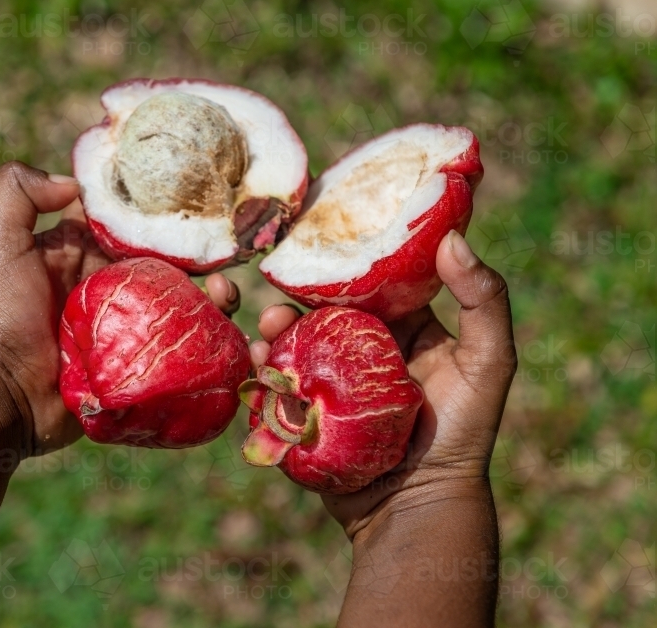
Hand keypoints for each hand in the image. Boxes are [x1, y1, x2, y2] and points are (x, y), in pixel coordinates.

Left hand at [0, 161, 241, 458]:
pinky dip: (209, 339)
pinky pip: (182, 348)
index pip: (134, 223)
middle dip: (202, 258)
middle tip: (225, 259)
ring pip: (183, 305)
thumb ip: (19, 193)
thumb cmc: (0, 315)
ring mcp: (128, 327)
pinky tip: (225, 334)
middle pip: (169, 264)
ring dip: (213, 298)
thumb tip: (75, 181)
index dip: (166, 212)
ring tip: (225, 297)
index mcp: (84, 252)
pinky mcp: (139, 363)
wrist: (3, 392)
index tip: (202, 204)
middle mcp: (110, 286)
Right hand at [252, 229, 516, 538]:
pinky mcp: (307, 412)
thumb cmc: (460, 435)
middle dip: (297, 294)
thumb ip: (484, 303)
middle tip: (280, 288)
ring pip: (294, 343)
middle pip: (323, 309)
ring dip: (275, 331)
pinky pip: (278, 384)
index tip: (324, 241)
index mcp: (404, 329)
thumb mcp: (487, 365)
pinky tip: (257, 366)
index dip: (348, 261)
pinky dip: (262, 372)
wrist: (417, 506)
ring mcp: (332, 382)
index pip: (373, 283)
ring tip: (267, 328)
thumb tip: (451, 239)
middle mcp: (365, 352)